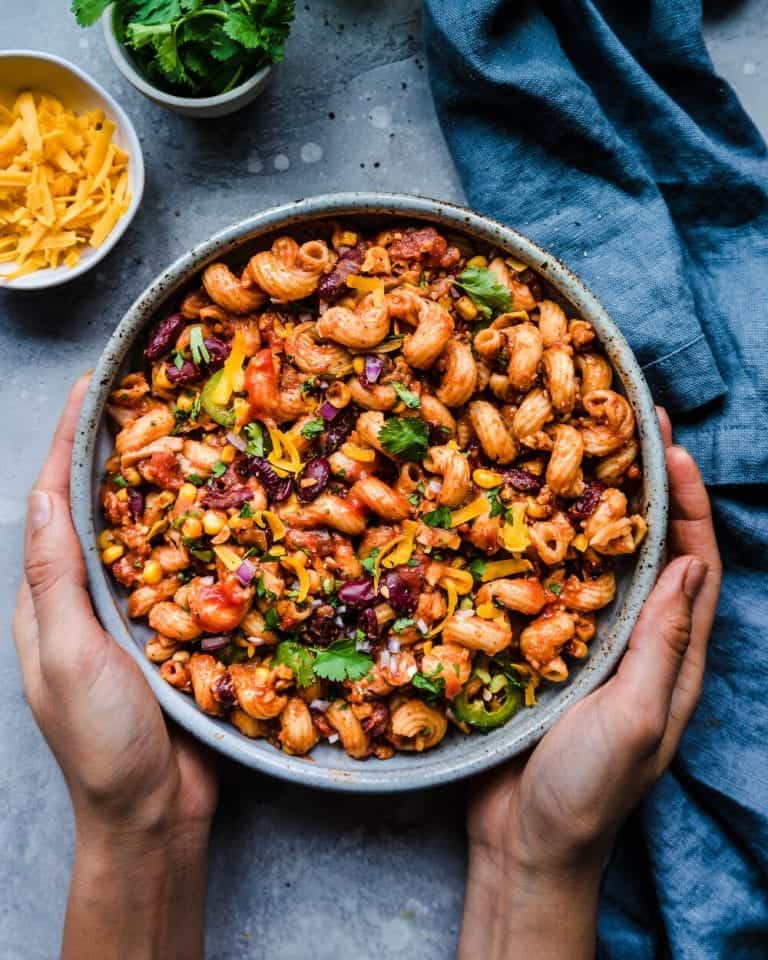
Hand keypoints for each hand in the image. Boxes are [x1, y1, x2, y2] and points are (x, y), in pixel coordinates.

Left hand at [13, 377, 218, 959]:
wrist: (152, 813)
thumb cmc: (100, 742)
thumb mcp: (67, 658)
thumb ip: (56, 580)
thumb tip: (42, 498)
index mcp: (50, 599)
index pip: (54, 503)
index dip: (72, 442)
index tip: (96, 386)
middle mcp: (90, 597)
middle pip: (101, 506)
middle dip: (119, 450)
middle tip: (154, 397)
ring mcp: (135, 614)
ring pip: (149, 533)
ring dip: (165, 484)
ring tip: (196, 436)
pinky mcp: (179, 632)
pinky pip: (190, 570)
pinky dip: (204, 534)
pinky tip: (231, 510)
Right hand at [459, 410, 720, 959]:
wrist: (522, 841)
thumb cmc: (587, 792)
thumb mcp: (636, 719)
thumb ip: (664, 645)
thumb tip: (689, 564)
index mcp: (674, 659)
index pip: (695, 567)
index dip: (690, 507)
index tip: (673, 449)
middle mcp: (637, 644)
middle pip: (650, 553)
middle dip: (648, 491)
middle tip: (626, 431)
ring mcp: (588, 646)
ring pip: (598, 565)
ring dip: (595, 512)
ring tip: (574, 458)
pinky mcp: (542, 653)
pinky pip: (549, 591)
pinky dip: (546, 550)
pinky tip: (522, 520)